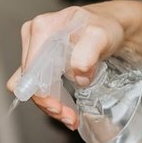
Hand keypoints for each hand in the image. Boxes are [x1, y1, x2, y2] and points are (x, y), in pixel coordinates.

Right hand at [6, 4, 128, 130]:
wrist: (112, 25)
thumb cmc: (105, 26)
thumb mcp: (101, 35)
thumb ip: (89, 49)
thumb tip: (78, 69)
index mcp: (42, 29)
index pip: (31, 72)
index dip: (44, 95)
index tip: (61, 109)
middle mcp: (34, 38)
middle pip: (28, 81)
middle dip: (48, 104)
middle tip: (69, 117)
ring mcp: (36, 50)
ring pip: (32, 87)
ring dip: (49, 105)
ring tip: (70, 116)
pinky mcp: (42, 60)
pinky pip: (38, 86)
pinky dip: (52, 100)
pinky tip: (67, 109)